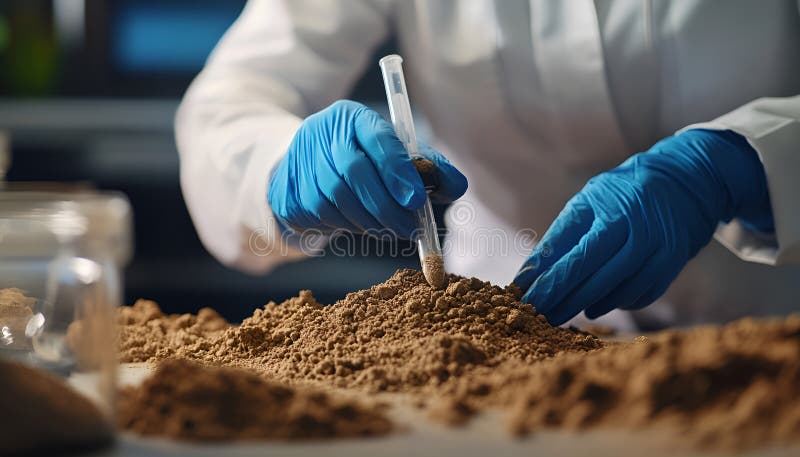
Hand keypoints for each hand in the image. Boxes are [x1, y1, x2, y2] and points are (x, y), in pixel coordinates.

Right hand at [268, 100, 466, 236]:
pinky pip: (322, 218)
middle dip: (386, 206)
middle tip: (409, 228)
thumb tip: (457, 186)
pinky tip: (361, 224)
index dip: (397, 170)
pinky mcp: (288, 193)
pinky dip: (348, 226)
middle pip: (354, 172)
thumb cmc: (364, 159)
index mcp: (352, 116)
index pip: (376, 138)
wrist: (306, 169)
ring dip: (370, 221)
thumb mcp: (396, 152)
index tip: (416, 200)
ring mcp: (300, 162)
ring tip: (391, 229)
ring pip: (337, 200)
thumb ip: (428, 166)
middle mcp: (321, 133)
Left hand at [514, 129, 772, 324]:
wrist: (685, 180)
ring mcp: (659, 247)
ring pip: (617, 289)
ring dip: (586, 305)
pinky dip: (617, 303)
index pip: (570, 253)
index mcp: (610, 209)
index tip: (522, 297)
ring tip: (560, 313)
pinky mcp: (674, 262)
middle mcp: (636, 228)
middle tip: (536, 315)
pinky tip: (596, 306)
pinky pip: (642, 293)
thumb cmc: (622, 193)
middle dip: (560, 299)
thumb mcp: (589, 202)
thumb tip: (530, 274)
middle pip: (591, 275)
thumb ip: (561, 236)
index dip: (546, 279)